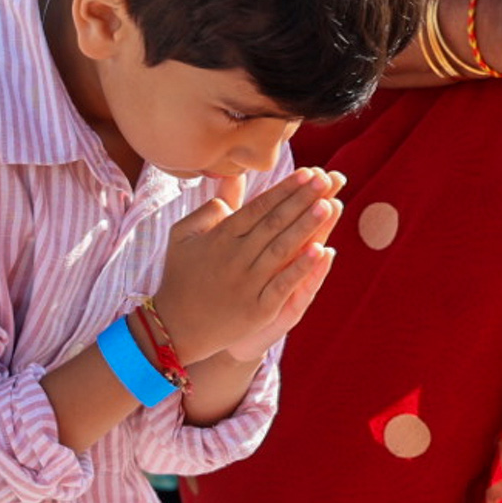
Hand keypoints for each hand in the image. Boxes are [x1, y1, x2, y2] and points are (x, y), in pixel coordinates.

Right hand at [153, 168, 343, 363]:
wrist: (173, 329)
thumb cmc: (180, 277)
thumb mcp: (182, 236)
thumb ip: (207, 210)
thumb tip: (231, 184)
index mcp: (220, 237)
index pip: (259, 207)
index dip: (284, 189)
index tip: (307, 173)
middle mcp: (235, 258)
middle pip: (274, 224)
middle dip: (301, 200)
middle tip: (325, 179)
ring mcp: (247, 284)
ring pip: (281, 250)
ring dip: (306, 227)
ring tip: (328, 205)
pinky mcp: (257, 310)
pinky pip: (282, 285)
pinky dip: (301, 268)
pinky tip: (321, 251)